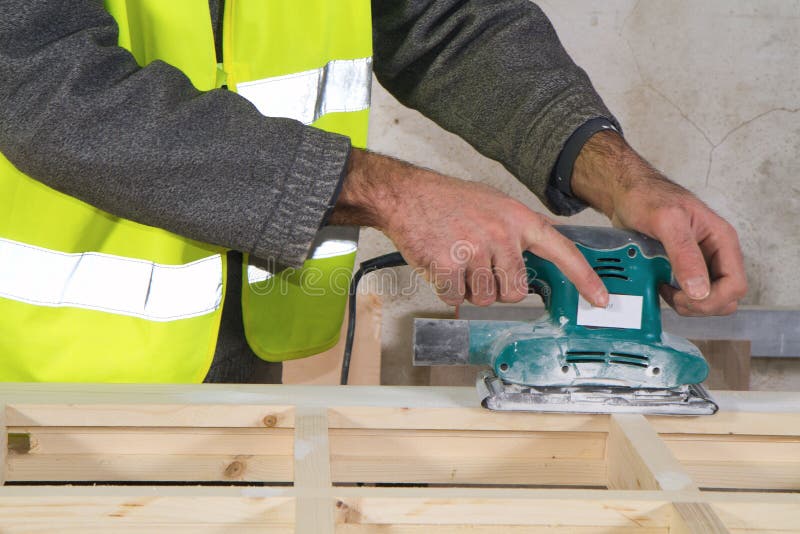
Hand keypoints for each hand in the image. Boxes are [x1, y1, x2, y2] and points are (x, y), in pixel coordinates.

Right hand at [331, 149, 609, 306]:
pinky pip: (455, 298)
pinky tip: (439, 265)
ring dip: (469, 289)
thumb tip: (533, 262)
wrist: (407, 195)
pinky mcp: (449, 266)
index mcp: (517, 219)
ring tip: (456, 261)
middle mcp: (501, 235)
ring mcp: (474, 250)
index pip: (561, 250)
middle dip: (497, 289)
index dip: (583, 278)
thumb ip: (515, 233)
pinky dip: (445, 289)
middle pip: (516, 290)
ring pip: (484, 298)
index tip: (600, 298)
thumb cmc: (448, 201)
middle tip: (478, 269)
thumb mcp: (494, 206)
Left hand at [572, 131, 746, 315]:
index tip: (683, 297)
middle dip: (700, 305)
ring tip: (663, 288)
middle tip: (671, 296)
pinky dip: (676, 298)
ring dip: (687, 304)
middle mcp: (715, 253)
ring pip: (707, 300)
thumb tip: (700, 290)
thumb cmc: (647, 197)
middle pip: (725, 298)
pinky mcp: (683, 267)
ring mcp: (700, 262)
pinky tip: (659, 286)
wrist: (626, 193)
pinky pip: (689, 294)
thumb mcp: (666, 221)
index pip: (735, 285)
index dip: (712, 300)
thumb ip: (684, 254)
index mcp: (721, 239)